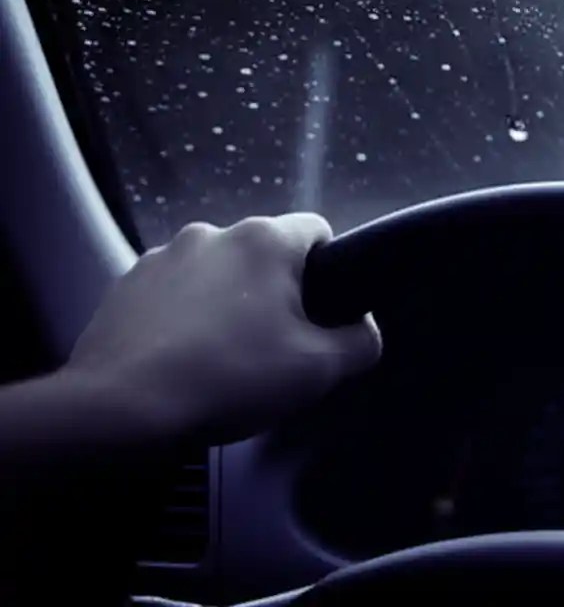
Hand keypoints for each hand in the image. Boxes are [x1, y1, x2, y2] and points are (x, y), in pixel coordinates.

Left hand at [67, 214, 380, 444]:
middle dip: (275, 295)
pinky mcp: (124, 284)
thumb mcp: (320, 370)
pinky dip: (184, 319)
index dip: (330, 273)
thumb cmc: (230, 380)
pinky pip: (173, 295)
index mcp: (266, 240)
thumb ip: (361, 341)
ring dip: (227, 305)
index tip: (322, 317)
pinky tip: (182, 362)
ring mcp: (161, 255)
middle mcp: (213, 233)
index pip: (318, 232)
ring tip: (223, 361)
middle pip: (265, 257)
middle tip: (276, 350)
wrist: (121, 410)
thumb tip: (364, 329)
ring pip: (217, 275)